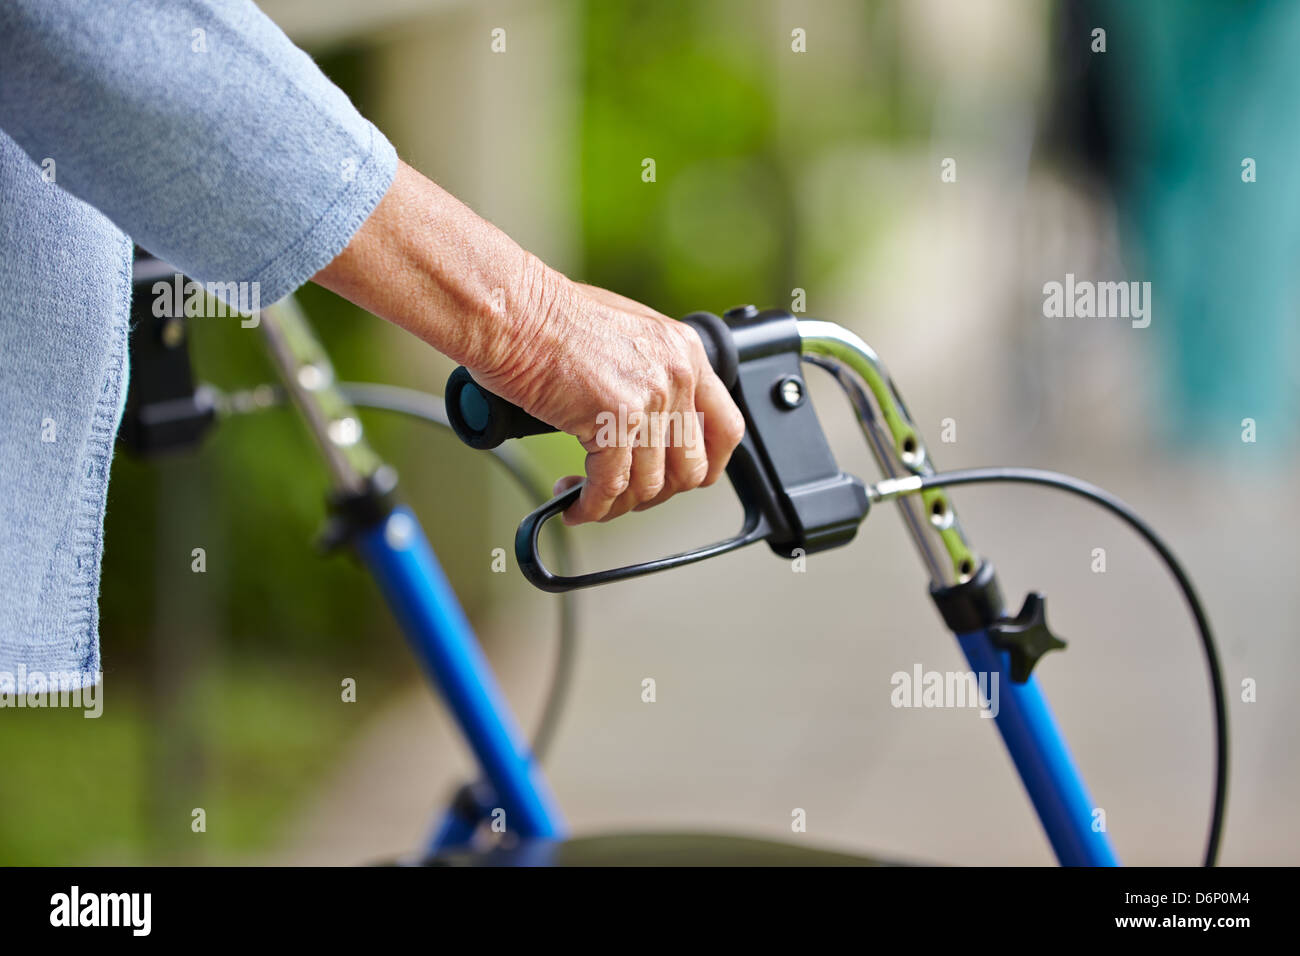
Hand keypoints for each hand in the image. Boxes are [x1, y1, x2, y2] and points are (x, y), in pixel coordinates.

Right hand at [313, 160, 744, 523]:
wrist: (511, 310)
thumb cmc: (548, 317)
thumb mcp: (624, 335)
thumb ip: (650, 376)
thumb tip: (652, 425)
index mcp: (685, 352)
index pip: (726, 428)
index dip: (706, 466)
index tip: (681, 480)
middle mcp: (676, 375)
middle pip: (689, 468)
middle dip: (653, 492)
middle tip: (622, 493)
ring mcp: (648, 398)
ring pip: (647, 484)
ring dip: (616, 503)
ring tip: (588, 498)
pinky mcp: (612, 420)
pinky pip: (610, 487)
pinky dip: (591, 506)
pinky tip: (573, 503)